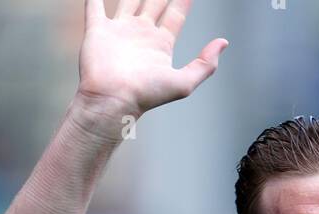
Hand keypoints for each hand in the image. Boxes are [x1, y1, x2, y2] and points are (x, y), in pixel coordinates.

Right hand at [78, 0, 227, 119]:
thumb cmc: (146, 94)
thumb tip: (224, 42)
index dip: (183, 0)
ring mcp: (119, 31)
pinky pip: (95, 4)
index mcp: (160, 44)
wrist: (112, 99)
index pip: (175, 15)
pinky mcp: (97, 30)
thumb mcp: (183, 83)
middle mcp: (141, 35)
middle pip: (154, 3)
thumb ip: (205, 65)